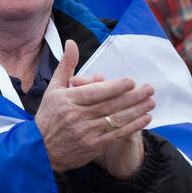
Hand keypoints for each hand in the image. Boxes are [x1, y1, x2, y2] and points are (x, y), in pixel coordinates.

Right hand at [35, 39, 154, 177]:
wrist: (41, 149)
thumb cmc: (49, 115)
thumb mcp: (53, 89)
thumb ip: (66, 65)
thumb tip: (71, 43)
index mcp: (67, 99)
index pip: (95, 92)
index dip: (115, 87)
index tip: (131, 81)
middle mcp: (76, 115)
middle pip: (109, 104)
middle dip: (132, 96)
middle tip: (149, 89)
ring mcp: (85, 132)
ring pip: (115, 119)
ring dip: (136, 110)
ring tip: (150, 102)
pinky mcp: (92, 146)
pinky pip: (116, 134)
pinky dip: (132, 126)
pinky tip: (144, 119)